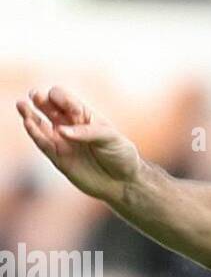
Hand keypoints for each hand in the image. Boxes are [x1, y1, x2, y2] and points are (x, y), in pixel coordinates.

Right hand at [15, 86, 141, 201]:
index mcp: (85, 116)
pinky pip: (43, 144)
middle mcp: (70, 126)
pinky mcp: (58, 158)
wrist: (122, 182)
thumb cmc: (120, 155)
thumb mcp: (111, 138)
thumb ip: (88, 133)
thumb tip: (62, 131)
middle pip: (49, 108)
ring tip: (21, 104)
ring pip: (41, 125)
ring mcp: (62, 142)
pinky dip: (35, 134)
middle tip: (34, 95)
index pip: (66, 100)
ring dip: (30, 115)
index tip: (68, 106)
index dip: (63, 99)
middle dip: (41, 100)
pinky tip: (28, 123)